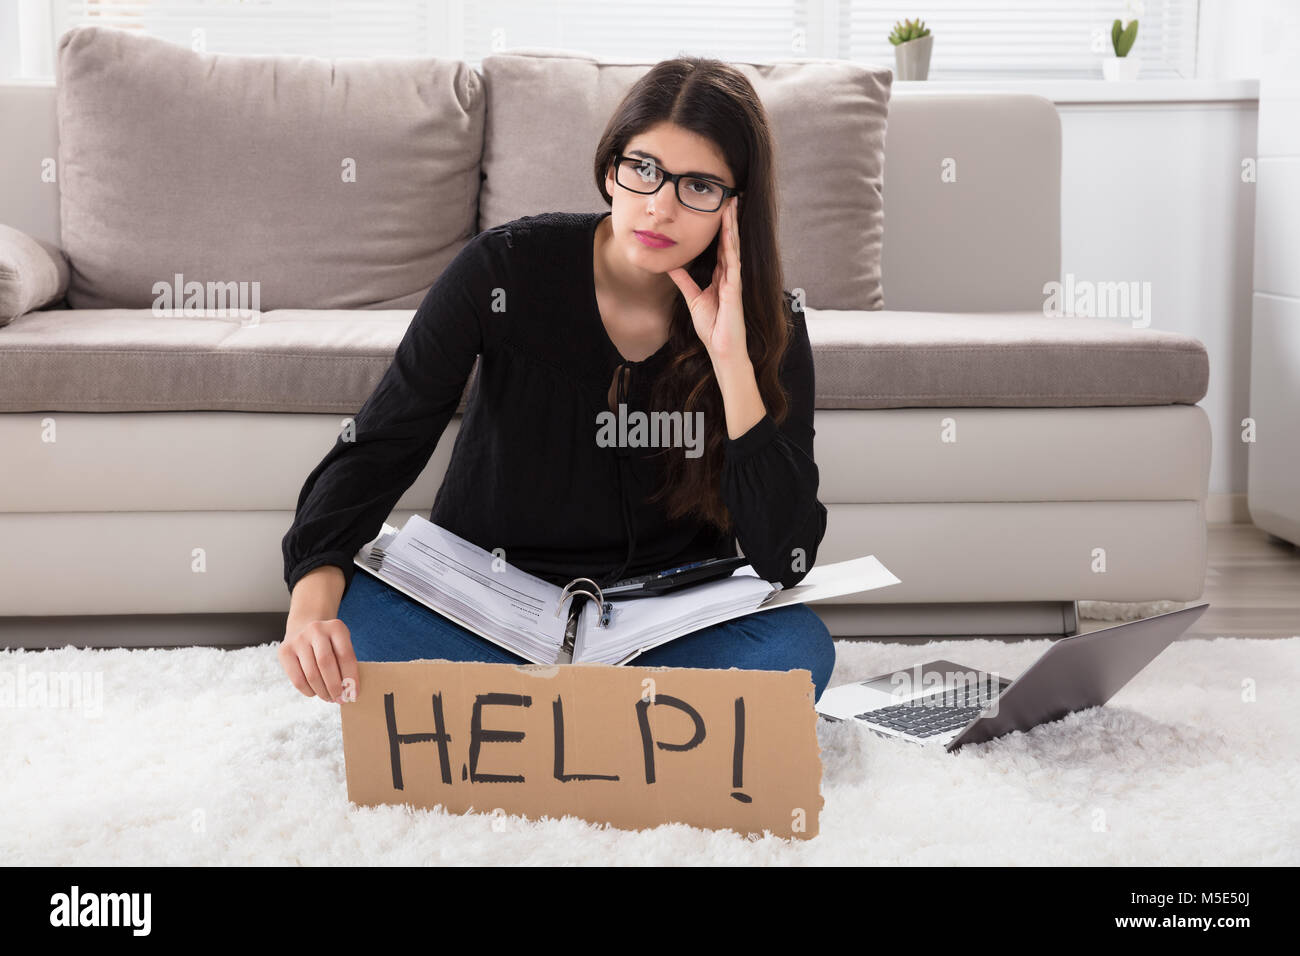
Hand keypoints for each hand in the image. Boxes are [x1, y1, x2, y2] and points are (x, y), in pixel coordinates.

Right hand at [279, 617, 358, 703]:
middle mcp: (316, 629)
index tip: (354, 694)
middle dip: (335, 687)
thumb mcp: (341, 645)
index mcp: (336, 627)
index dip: (351, 678)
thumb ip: (346, 663)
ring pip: (311, 674)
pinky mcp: (284, 651)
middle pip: (326, 664)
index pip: (346, 656)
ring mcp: (298, 639)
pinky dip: (308, 691)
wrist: (303, 628)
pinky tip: (315, 693)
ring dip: (323, 692)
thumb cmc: (329, 644)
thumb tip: (350, 692)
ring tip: (329, 698)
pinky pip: (297, 679)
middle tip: (341, 700)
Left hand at [668, 195, 744, 364]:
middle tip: (731, 198)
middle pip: (730, 242)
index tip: (721, 209)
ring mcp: (734, 282)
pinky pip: (733, 266)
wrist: (722, 348)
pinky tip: (730, 236)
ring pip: (734, 249)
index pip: (722, 247)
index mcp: (722, 277)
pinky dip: (732, 250)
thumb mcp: (693, 299)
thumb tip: (672, 266)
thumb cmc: (712, 326)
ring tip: (732, 209)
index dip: (722, 228)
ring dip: (733, 228)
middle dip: (730, 220)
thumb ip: (684, 281)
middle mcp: (730, 276)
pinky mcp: (734, 291)